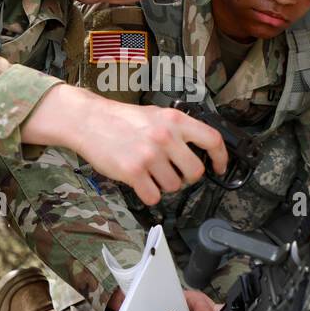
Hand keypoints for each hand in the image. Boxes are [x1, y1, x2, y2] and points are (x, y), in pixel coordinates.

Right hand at [22, 85, 226, 204]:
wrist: (88, 120)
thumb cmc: (121, 119)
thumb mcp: (155, 114)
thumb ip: (177, 128)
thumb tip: (199, 147)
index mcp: (175, 120)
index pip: (212, 140)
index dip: (220, 158)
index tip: (218, 167)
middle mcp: (165, 137)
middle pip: (195, 171)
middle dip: (187, 177)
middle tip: (175, 173)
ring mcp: (150, 155)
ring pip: (174, 186)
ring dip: (165, 185)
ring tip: (151, 173)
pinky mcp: (134, 172)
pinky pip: (153, 196)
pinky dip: (148, 194)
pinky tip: (140, 182)